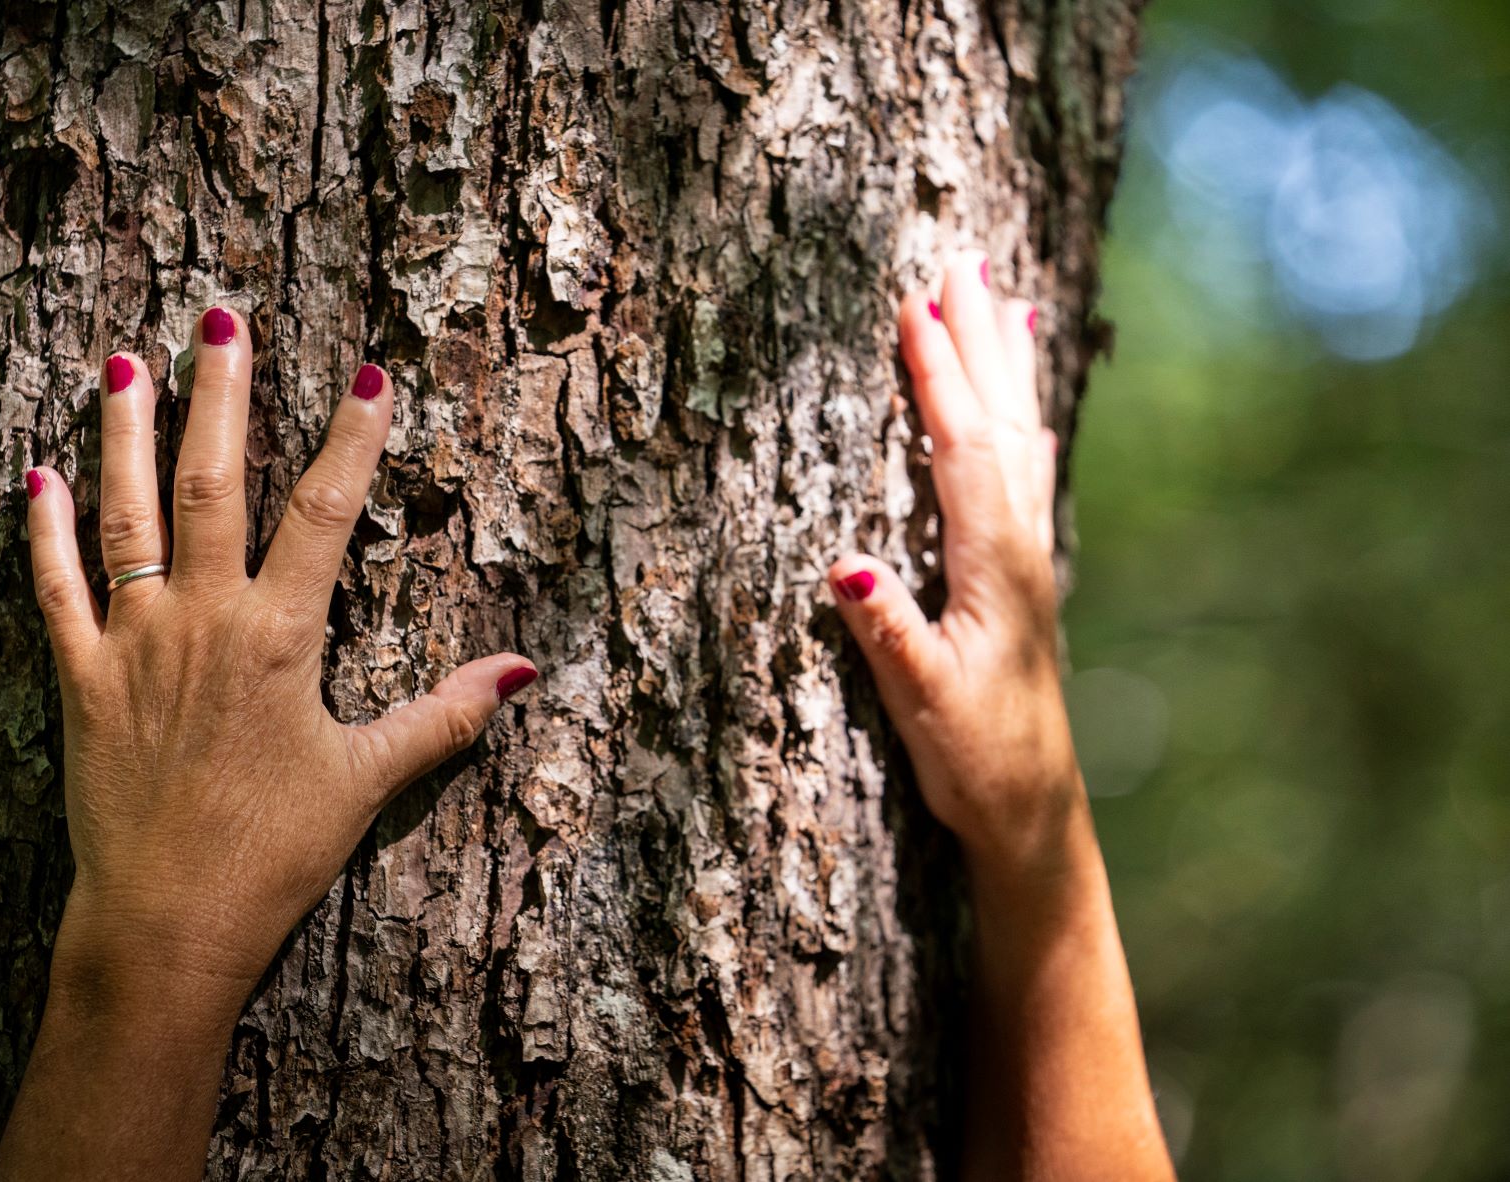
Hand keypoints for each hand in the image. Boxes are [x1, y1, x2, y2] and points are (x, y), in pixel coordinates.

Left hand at [24, 306, 536, 1014]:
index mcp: (280, 637)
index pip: (322, 511)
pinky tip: (38, 475)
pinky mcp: (80, 681)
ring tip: (126, 362)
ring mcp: (133, 644)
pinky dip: (44, 531)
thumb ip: (445, 716)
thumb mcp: (369, 780)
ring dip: (125, 434)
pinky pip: (56, 589)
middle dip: (219, 394)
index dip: (350, 438)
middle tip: (219, 319)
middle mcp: (203, 620)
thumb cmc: (276, 854)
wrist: (169, 923)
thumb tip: (524, 671)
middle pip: (211, 483)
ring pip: (126, 515)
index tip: (368, 374)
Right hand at [829, 253, 1077, 872]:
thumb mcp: (922, 703)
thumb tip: (845, 564)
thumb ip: (888, 633)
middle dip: (980, 337)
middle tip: (967, 258)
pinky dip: (1020, 418)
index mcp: (993, 564)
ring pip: (1022, 435)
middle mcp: (1020, 545)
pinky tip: (1024, 408)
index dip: (939, 373)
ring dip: (1009, 365)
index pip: (962, 445)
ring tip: (1008, 300)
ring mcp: (1027, 556)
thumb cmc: (976, 759)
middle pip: (1004, 418)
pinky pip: (1025, 468)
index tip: (915, 300)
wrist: (1034, 811)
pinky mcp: (1023, 573)